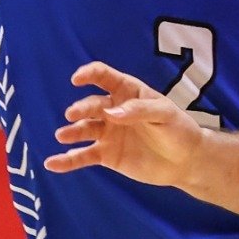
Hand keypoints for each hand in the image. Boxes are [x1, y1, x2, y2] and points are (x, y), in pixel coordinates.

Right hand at [44, 61, 206, 185]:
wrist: (185, 161)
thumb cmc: (178, 129)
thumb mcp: (165, 115)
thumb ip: (138, 111)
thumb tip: (111, 113)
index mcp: (128, 92)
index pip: (105, 77)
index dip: (90, 74)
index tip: (78, 78)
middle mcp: (112, 110)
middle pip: (92, 105)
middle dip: (81, 108)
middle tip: (73, 114)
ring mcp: (107, 133)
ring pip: (84, 130)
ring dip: (71, 131)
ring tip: (62, 135)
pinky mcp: (106, 155)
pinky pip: (83, 156)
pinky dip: (67, 160)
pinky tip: (52, 163)